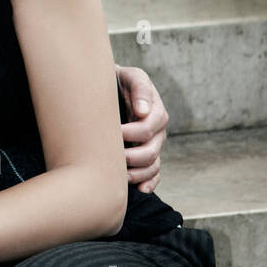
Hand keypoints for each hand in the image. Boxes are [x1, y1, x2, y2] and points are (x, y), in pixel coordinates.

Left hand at [115, 64, 168, 192]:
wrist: (108, 89)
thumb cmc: (118, 82)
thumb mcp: (129, 76)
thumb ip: (139, 89)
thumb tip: (142, 111)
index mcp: (155, 111)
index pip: (148, 128)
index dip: (131, 134)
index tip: (114, 133)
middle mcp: (157, 130)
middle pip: (151, 151)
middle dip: (131, 157)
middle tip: (111, 156)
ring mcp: (153, 144)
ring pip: (152, 166)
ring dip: (137, 173)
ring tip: (119, 175)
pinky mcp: (148, 156)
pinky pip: (154, 174)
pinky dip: (149, 183)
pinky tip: (140, 189)